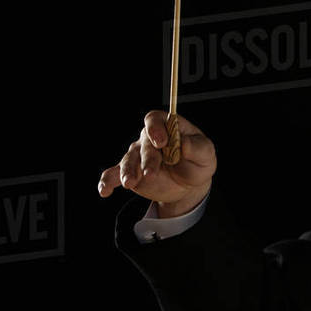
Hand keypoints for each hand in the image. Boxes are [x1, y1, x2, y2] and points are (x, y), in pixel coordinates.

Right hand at [98, 111, 215, 217]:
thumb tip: (184, 143)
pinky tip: (105, 191)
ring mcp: (137, 156)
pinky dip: (107, 182)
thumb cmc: (198, 162)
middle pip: (143, 143)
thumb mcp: (206, 154)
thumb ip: (197, 147)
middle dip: (147, 159)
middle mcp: (149, 139)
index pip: (155, 119)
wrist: (188, 185)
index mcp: (168, 127)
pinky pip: (113, 175)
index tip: (161, 142)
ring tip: (130, 183)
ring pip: (128, 160)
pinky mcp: (130, 173)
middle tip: (150, 173)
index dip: (155, 128)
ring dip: (128, 171)